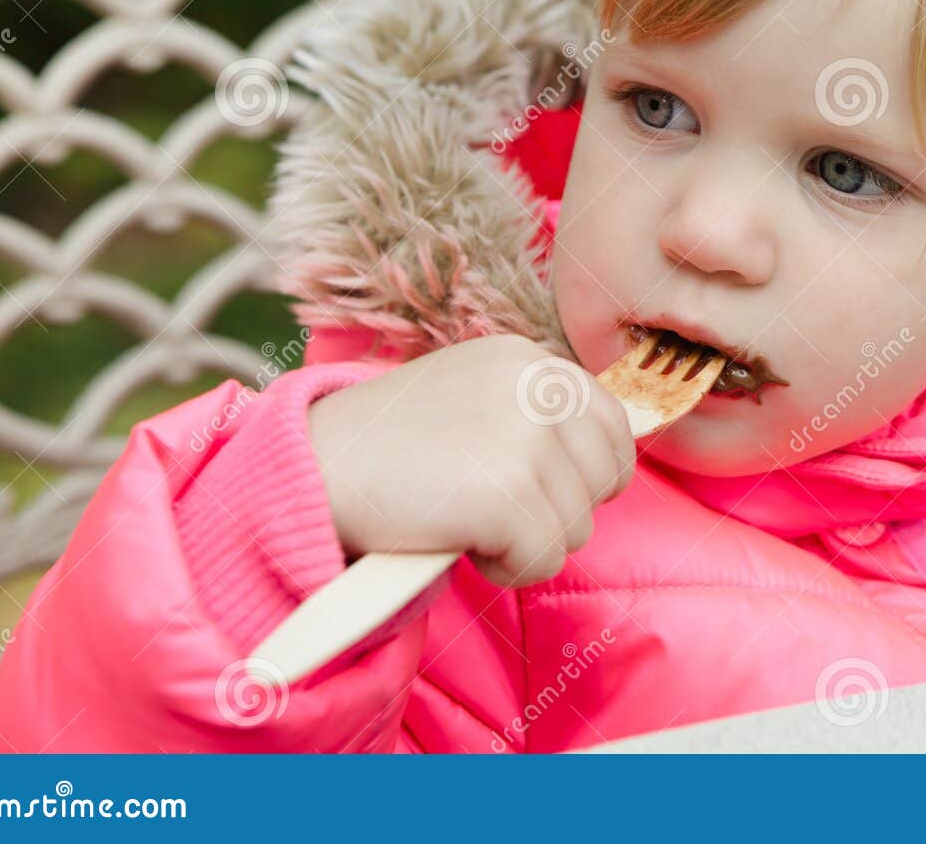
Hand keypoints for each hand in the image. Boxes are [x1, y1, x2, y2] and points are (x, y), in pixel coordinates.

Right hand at [307, 334, 635, 587]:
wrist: (312, 469)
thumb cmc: (388, 447)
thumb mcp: (472, 398)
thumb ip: (534, 412)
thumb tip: (610, 455)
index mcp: (529, 358)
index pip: (613, 423)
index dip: (586, 471)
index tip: (536, 488)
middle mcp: (538, 385)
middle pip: (608, 479)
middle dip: (560, 508)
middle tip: (492, 507)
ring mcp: (527, 437)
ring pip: (578, 527)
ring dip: (527, 541)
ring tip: (464, 517)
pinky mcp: (510, 494)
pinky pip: (544, 561)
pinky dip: (504, 568)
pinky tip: (455, 540)